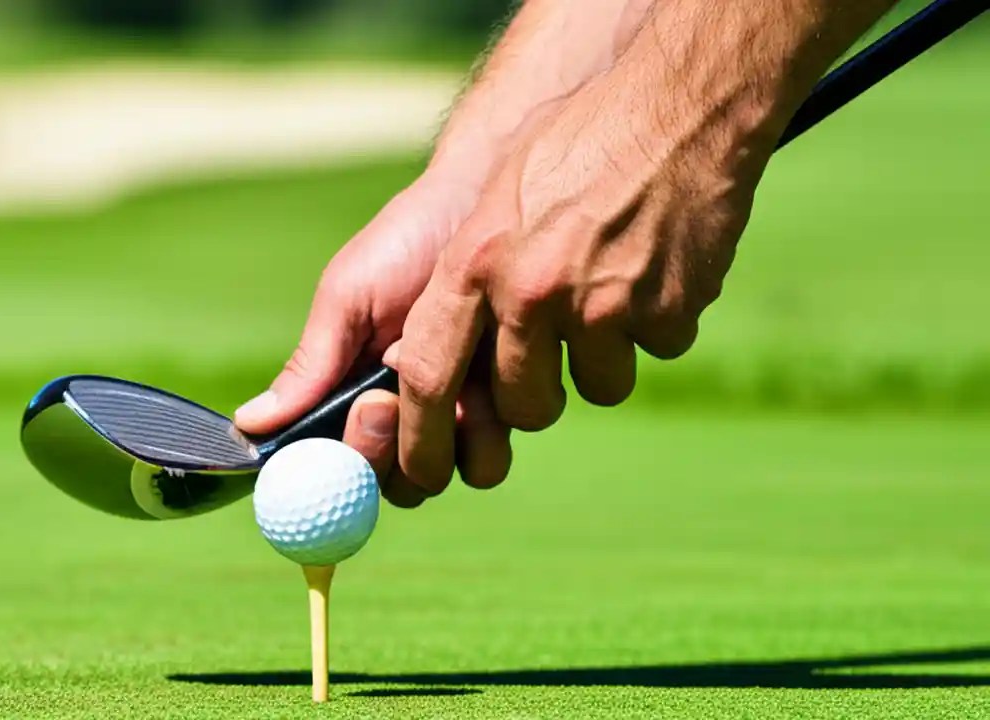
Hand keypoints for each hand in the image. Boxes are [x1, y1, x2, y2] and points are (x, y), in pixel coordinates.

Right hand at [233, 173, 497, 505]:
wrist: (486, 203)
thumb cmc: (406, 243)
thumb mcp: (348, 298)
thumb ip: (309, 365)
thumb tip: (246, 424)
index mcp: (350, 399)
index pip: (337, 467)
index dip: (350, 457)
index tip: (368, 407)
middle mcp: (403, 418)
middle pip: (393, 486)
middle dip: (396, 448)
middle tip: (401, 392)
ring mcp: (456, 419)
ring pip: (449, 476)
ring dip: (452, 434)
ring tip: (457, 367)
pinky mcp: (505, 411)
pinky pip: (492, 454)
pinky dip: (493, 418)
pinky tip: (491, 362)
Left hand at [389, 65, 780, 499]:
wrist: (679, 105)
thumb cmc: (577, 146)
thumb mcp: (497, 201)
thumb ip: (461, 281)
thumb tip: (407, 367)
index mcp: (473, 263)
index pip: (426, 375)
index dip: (420, 437)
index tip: (423, 474)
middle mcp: (530, 291)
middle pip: (521, 405)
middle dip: (533, 400)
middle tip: (551, 361)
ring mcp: (603, 305)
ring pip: (594, 388)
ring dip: (603, 355)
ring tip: (612, 280)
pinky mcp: (667, 311)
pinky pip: (653, 352)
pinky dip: (656, 323)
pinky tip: (655, 263)